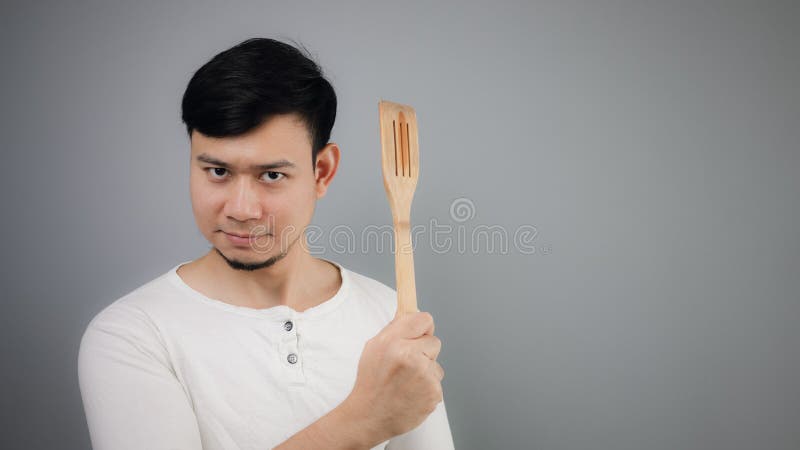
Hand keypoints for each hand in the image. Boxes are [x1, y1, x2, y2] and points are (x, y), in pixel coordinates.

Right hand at [343, 311, 444, 443]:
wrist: (369, 417)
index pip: (425, 319)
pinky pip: (437, 383)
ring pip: (436, 365)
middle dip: (424, 351)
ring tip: (406, 382)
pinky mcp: (434, 394)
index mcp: (394, 342)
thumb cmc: (371, 381)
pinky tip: (411, 393)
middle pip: (435, 341)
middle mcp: (411, 357)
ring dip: (426, 371)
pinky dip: (427, 388)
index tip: (418, 334)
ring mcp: (425, 377)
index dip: (422, 327)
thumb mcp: (374, 347)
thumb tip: (413, 312)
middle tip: (406, 364)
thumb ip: (396, 329)